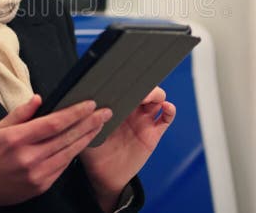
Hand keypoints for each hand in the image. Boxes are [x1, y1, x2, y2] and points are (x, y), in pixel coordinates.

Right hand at [0, 95, 112, 211]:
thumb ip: (20, 113)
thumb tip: (39, 98)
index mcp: (18, 139)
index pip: (53, 123)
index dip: (74, 113)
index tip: (89, 104)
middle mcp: (30, 157)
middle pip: (67, 137)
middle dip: (89, 123)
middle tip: (105, 113)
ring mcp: (38, 173)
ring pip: (70, 152)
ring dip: (87, 137)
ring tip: (100, 125)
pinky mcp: (43, 185)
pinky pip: (64, 165)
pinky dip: (76, 152)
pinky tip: (84, 141)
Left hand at [80, 87, 174, 211]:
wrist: (104, 175)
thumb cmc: (92, 152)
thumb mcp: (86, 132)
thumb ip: (87, 119)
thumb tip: (86, 105)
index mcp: (115, 106)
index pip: (125, 87)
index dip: (127, 82)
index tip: (125, 82)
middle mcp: (130, 110)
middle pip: (143, 89)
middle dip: (143, 85)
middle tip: (138, 91)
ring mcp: (143, 120)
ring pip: (157, 99)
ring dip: (157, 94)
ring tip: (150, 99)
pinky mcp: (153, 133)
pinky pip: (166, 118)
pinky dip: (170, 110)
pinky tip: (166, 107)